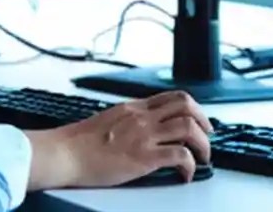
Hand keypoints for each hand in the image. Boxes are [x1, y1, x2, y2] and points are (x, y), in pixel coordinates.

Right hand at [24, 90, 212, 188]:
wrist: (64, 153)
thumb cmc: (79, 142)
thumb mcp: (108, 120)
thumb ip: (128, 120)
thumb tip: (141, 128)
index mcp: (134, 108)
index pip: (173, 97)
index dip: (193, 108)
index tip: (199, 120)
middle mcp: (142, 117)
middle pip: (187, 105)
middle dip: (204, 121)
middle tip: (208, 136)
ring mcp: (144, 136)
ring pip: (189, 128)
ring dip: (203, 144)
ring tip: (203, 158)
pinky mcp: (143, 157)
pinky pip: (180, 156)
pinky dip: (190, 166)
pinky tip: (185, 175)